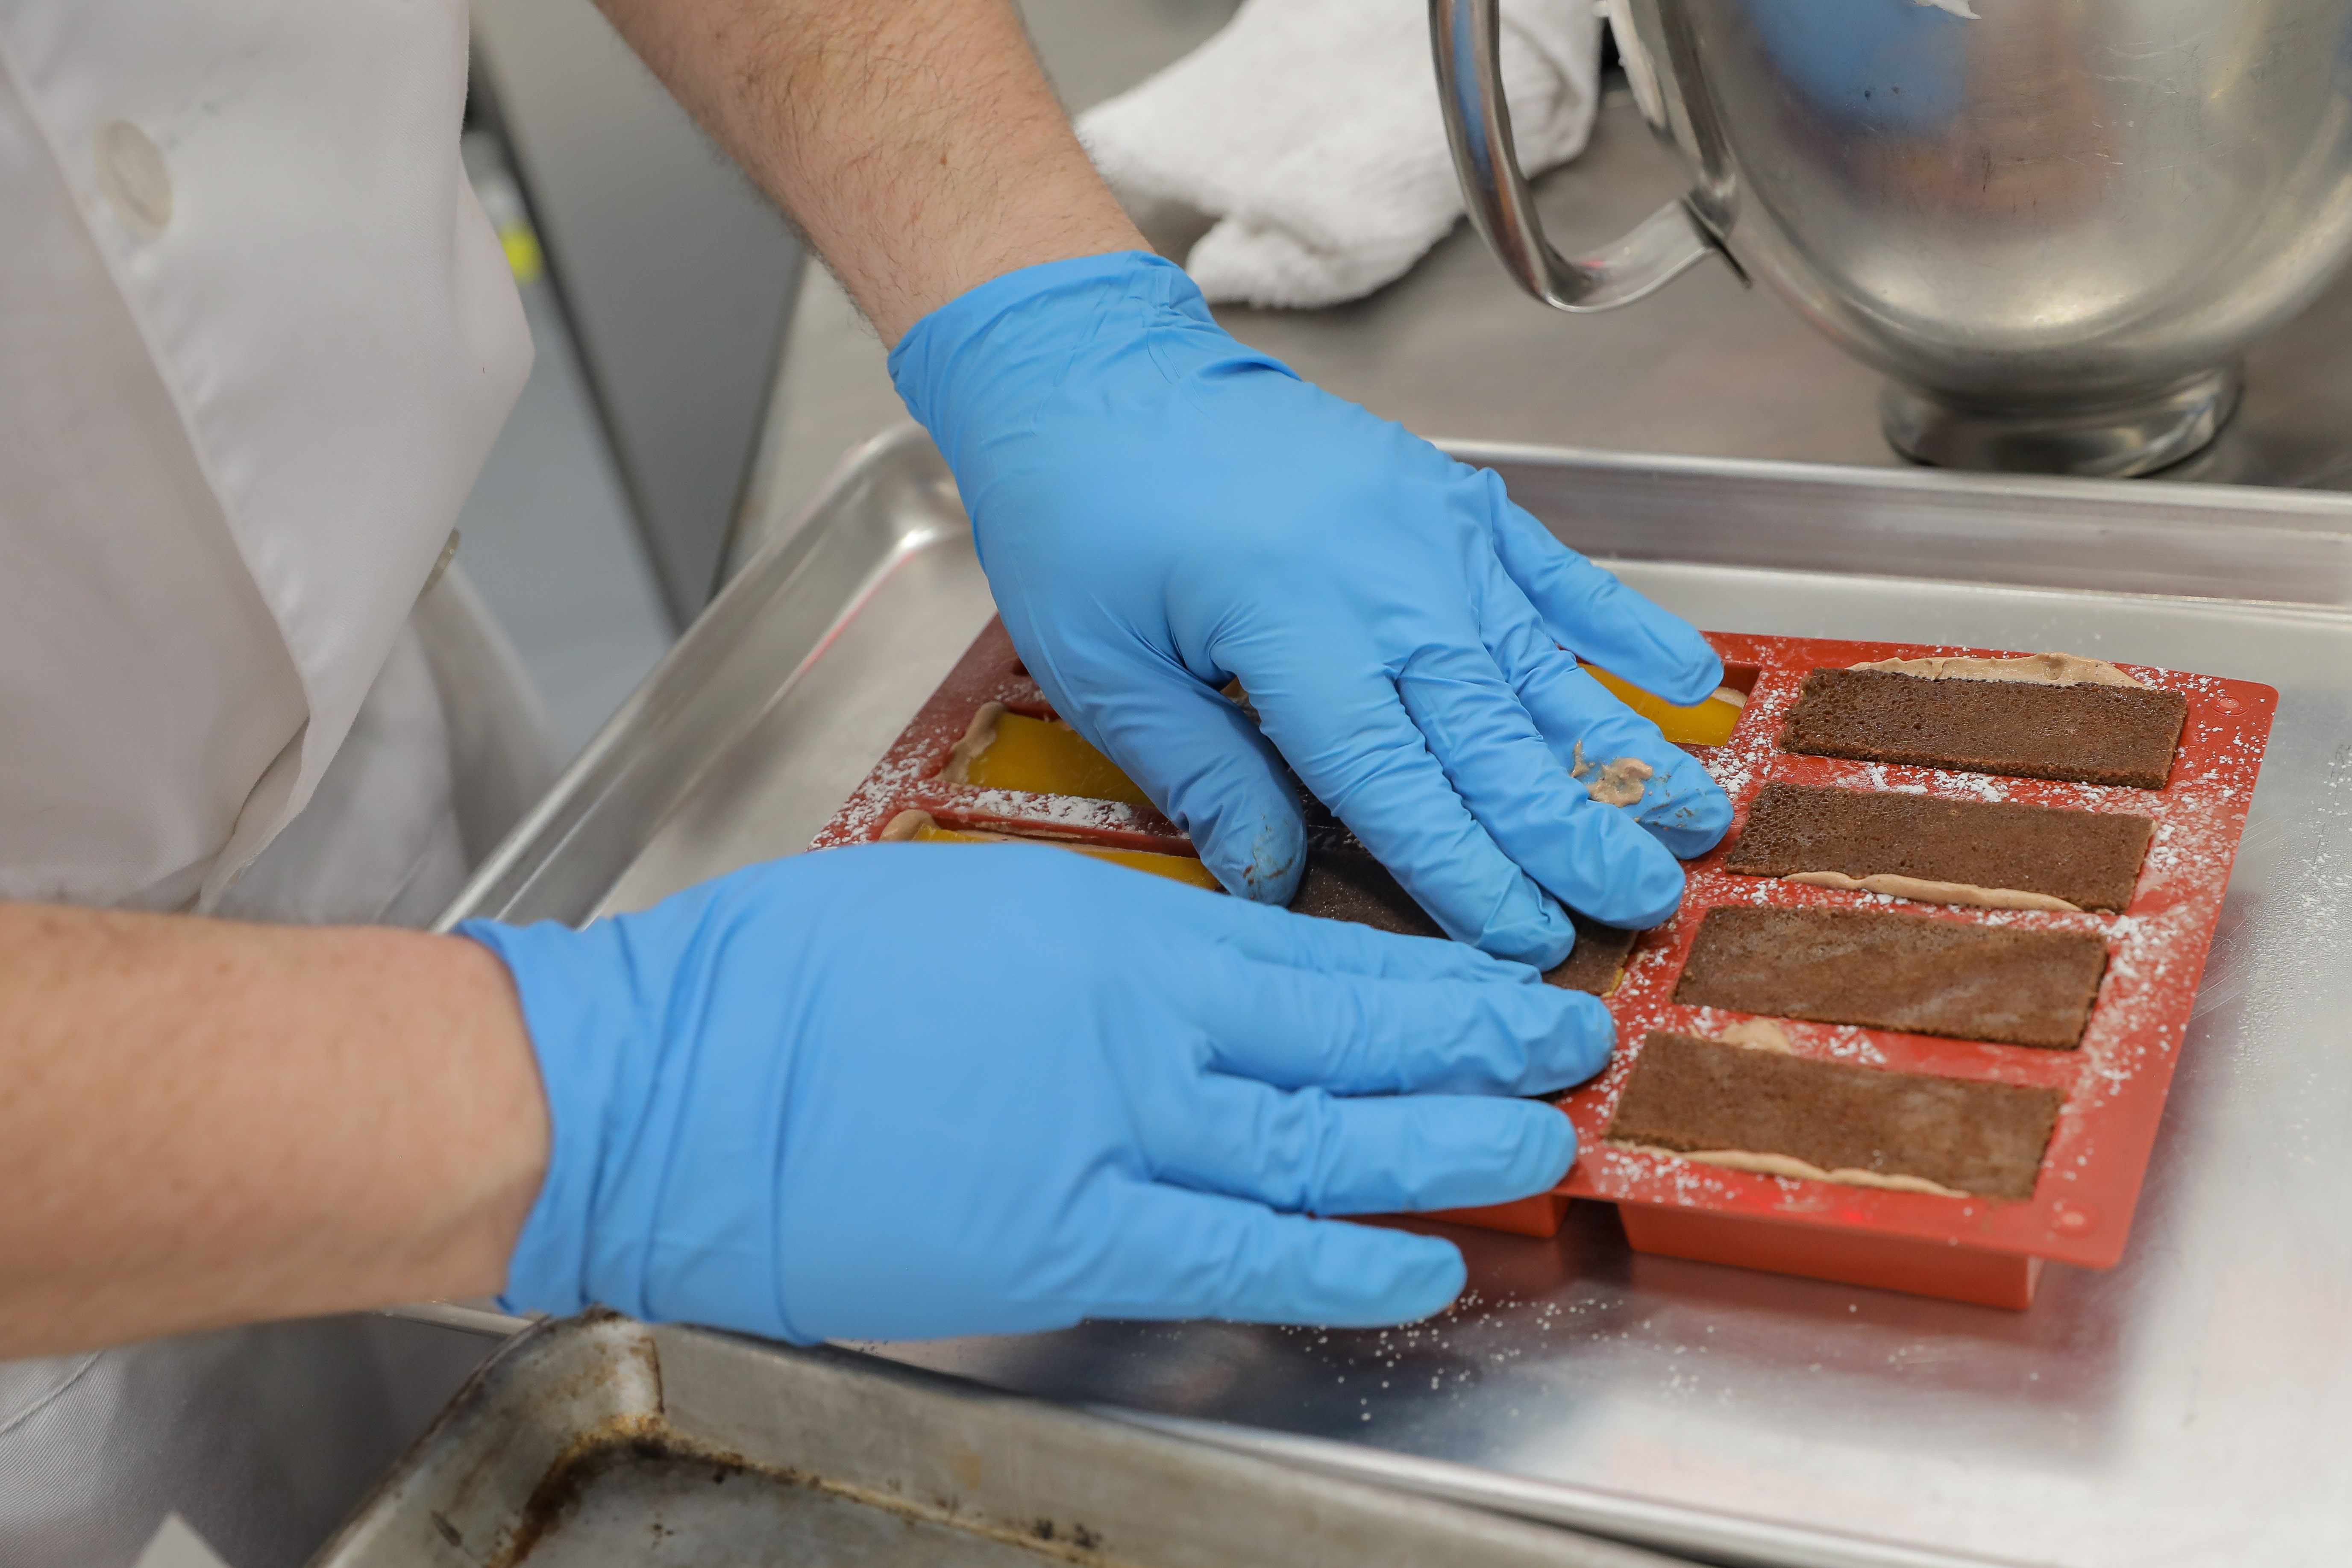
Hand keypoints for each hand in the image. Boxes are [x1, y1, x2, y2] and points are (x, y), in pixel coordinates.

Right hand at [465, 843, 1607, 1342]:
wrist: (664, 1084)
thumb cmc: (790, 975)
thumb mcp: (970, 904)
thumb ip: (1104, 945)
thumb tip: (1203, 976)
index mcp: (1111, 926)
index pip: (1313, 953)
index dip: (1425, 974)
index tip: (1501, 975)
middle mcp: (1140, 1026)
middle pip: (1350, 1042)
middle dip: (1475, 1047)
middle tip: (1570, 1045)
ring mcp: (1114, 1139)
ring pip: (1326, 1146)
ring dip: (1445, 1147)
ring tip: (1542, 1140)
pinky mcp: (1068, 1245)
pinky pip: (1242, 1253)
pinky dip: (1345, 1261)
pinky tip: (1425, 1263)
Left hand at [890, 252, 1730, 969]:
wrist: (1096, 371)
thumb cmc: (1083, 518)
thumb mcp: (1102, 669)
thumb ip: (1201, 777)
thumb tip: (1275, 883)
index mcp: (1292, 633)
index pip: (1399, 785)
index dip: (1469, 874)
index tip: (1528, 945)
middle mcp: (1384, 583)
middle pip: (1497, 737)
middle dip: (1580, 833)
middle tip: (1653, 908)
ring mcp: (1430, 533)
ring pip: (1546, 666)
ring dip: (1630, 748)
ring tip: (1704, 818)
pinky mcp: (1448, 497)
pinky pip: (1554, 572)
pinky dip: (1623, 626)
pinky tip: (1689, 678)